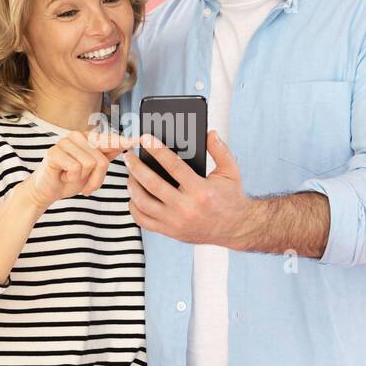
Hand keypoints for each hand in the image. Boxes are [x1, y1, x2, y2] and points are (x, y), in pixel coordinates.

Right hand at [25, 130, 140, 211]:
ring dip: (83, 179)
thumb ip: (106, 156)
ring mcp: (64, 142)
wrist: (46, 191)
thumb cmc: (70, 179)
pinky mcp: (54, 152)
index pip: (109, 139)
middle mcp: (77, 136)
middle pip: (102, 159)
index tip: (137, 140)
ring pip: (90, 164)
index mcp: (87, 138)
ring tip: (71, 177)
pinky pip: (76, 168)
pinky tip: (63, 176)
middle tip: (83, 182)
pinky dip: (71, 178)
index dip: (123, 141)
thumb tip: (125, 144)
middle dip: (96, 178)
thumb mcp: (93, 170)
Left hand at [125, 130, 249, 246]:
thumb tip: (209, 133)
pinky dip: (134, 207)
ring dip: (132, 186)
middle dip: (136, 167)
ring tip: (130, 174)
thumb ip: (220, 150)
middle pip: (152, 185)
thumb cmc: (231, 198)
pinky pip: (144, 221)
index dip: (157, 150)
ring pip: (143, 204)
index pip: (173, 166)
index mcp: (201, 191)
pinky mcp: (170, 232)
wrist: (236, 228)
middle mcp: (186, 208)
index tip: (145, 139)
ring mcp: (176, 223)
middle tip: (129, 155)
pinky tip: (134, 195)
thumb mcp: (230, 172)